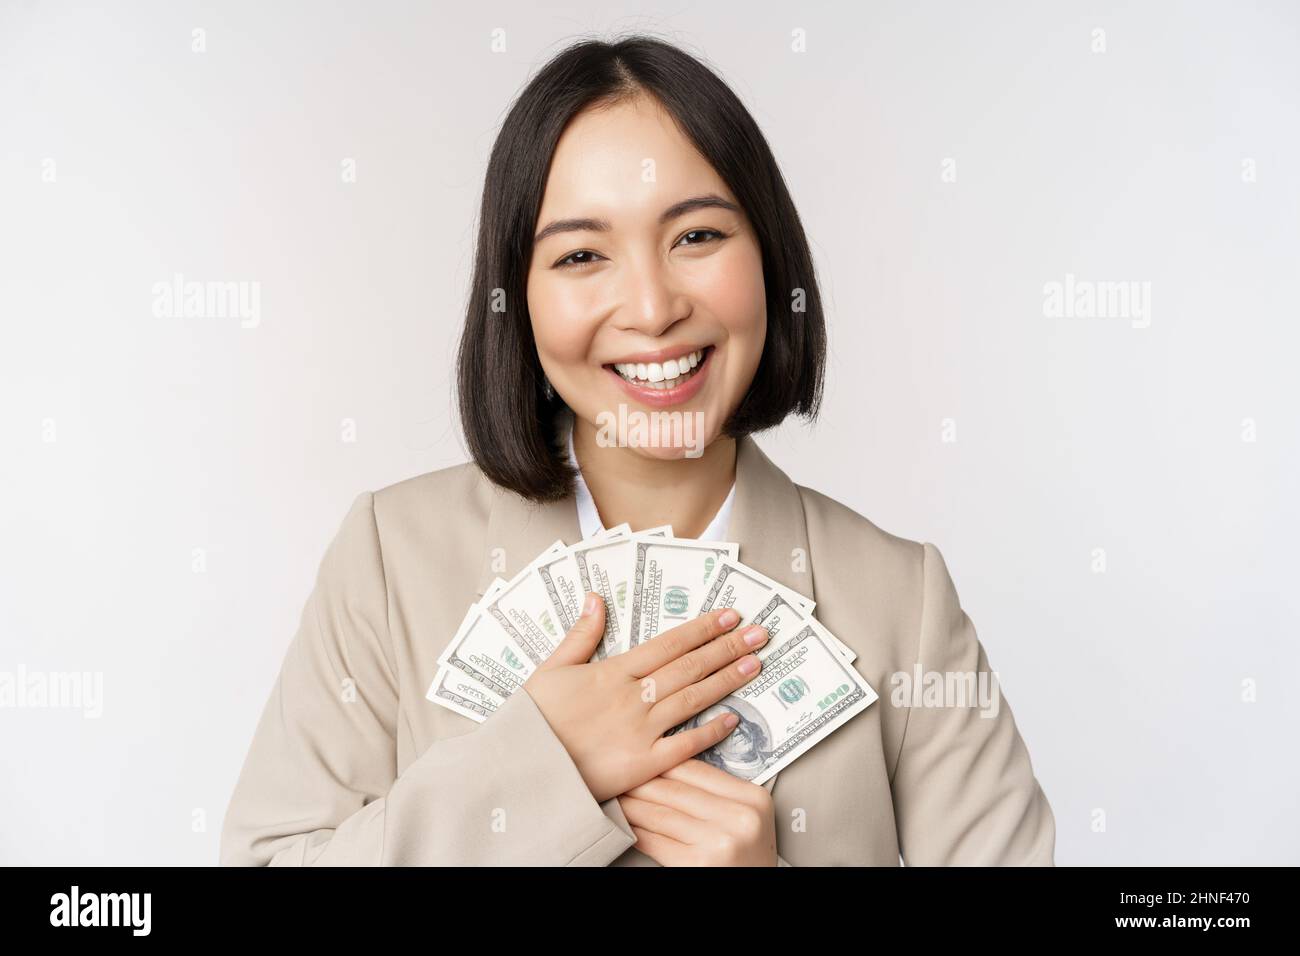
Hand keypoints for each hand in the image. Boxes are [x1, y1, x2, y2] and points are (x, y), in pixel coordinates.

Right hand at [523, 592, 769, 802]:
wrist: (522, 768)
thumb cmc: (532, 719)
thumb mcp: (551, 668)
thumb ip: (580, 634)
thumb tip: (595, 597)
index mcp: (612, 671)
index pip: (669, 643)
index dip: (703, 628)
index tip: (731, 616)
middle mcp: (632, 697)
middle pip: (689, 666)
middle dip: (727, 647)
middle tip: (760, 633)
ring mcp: (640, 730)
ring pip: (693, 698)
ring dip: (727, 679)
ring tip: (755, 664)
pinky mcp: (642, 764)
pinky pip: (685, 745)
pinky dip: (710, 732)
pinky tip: (734, 719)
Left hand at [618, 757, 777, 865]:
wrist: (755, 894)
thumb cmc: (747, 859)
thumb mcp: (745, 820)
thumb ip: (717, 794)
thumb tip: (668, 769)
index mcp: (752, 798)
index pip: (696, 769)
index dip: (662, 762)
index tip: (642, 759)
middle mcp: (738, 817)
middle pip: (675, 790)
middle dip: (641, 782)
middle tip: (619, 776)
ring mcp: (719, 841)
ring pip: (660, 814)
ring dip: (631, 806)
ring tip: (616, 798)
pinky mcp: (698, 864)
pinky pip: (656, 842)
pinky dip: (636, 832)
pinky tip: (626, 826)